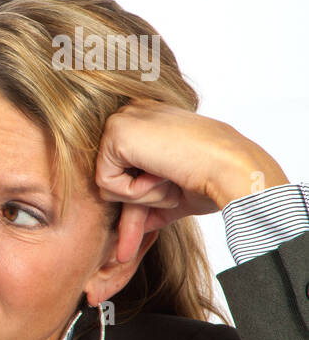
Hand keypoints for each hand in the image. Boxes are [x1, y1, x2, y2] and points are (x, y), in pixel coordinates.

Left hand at [95, 100, 288, 262]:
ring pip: (106, 182)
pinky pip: (106, 183)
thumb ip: (150, 201)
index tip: (145, 225)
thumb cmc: (215, 178)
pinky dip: (135, 192)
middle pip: (113, 176)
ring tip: (171, 178)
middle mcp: (133, 114)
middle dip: (135, 205)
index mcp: (149, 123)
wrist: (233, 169)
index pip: (126, 168)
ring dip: (141, 195)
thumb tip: (136, 225)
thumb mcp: (174, 192)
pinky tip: (162, 174)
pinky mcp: (116, 132)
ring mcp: (123, 119)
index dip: (140, 198)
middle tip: (148, 222)